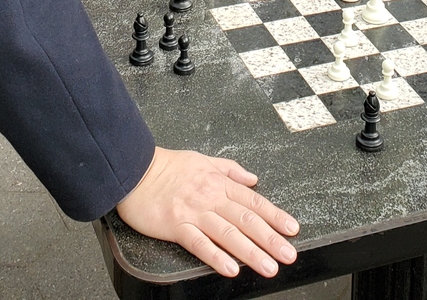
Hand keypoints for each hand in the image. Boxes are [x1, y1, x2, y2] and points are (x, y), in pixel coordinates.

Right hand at [116, 147, 298, 277]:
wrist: (134, 169)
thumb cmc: (167, 166)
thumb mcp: (203, 159)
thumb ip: (230, 170)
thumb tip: (253, 178)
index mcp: (218, 183)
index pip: (253, 201)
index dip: (275, 216)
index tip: (292, 229)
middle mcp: (210, 198)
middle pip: (247, 220)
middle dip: (271, 239)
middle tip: (289, 254)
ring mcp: (194, 212)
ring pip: (228, 234)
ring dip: (251, 252)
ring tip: (269, 266)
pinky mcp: (176, 225)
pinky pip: (199, 244)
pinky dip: (216, 256)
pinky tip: (231, 267)